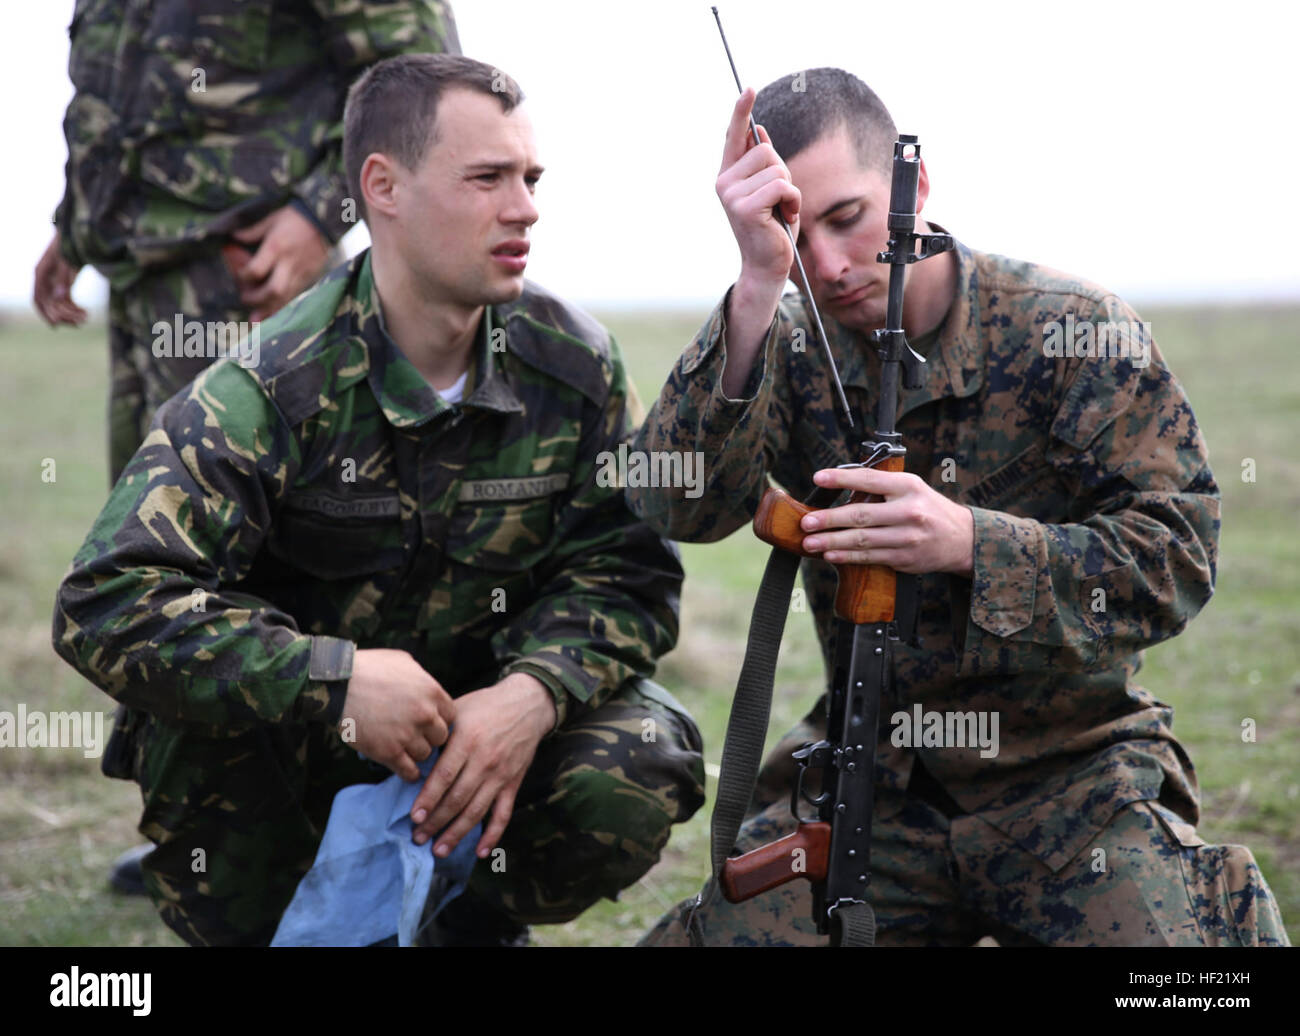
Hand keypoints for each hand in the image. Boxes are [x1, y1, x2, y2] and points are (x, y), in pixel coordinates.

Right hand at [33, 232, 86, 326]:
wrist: (78, 234)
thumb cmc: (70, 244)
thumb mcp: (68, 260)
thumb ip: (64, 278)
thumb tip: (59, 298)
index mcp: (41, 273)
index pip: (38, 298)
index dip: (45, 313)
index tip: (56, 324)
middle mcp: (45, 279)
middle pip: (49, 304)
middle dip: (63, 315)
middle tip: (80, 322)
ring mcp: (54, 282)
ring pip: (58, 305)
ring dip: (71, 314)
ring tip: (86, 318)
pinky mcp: (64, 284)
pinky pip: (66, 301)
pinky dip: (75, 308)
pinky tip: (86, 313)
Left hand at [229, 205, 330, 320]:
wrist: (326, 221)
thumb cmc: (296, 217)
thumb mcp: (272, 219)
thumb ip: (252, 231)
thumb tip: (234, 237)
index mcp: (276, 248)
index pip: (256, 270)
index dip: (244, 277)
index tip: (240, 276)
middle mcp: (289, 264)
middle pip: (273, 290)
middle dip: (257, 299)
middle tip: (246, 299)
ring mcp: (301, 273)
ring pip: (286, 298)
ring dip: (270, 309)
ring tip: (257, 318)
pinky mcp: (310, 277)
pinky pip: (296, 296)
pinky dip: (284, 306)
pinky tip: (275, 314)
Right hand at [340, 648, 455, 780]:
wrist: (338, 684)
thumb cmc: (368, 667)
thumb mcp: (403, 662)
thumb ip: (421, 677)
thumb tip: (428, 689)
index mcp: (432, 692)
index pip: (451, 715)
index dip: (440, 719)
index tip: (429, 722)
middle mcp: (424, 715)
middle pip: (441, 737)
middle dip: (430, 737)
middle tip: (417, 736)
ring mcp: (407, 735)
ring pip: (425, 755)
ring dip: (416, 753)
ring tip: (405, 749)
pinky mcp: (388, 752)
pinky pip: (409, 771)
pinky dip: (409, 772)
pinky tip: (405, 769)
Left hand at [408, 671, 556, 860]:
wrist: (527, 705)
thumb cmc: (485, 706)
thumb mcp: (458, 710)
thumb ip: (437, 733)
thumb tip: (410, 752)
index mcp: (467, 741)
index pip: (445, 776)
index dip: (428, 799)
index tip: (414, 817)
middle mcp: (484, 761)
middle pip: (458, 799)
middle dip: (436, 822)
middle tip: (418, 838)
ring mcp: (501, 775)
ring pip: (477, 811)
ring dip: (457, 833)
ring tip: (439, 850)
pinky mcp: (513, 783)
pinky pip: (503, 813)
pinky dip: (493, 835)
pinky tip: (480, 852)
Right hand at [716, 88, 799, 293]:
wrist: (767, 266)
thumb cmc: (772, 229)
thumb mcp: (770, 191)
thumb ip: (764, 165)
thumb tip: (760, 131)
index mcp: (729, 176)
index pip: (734, 136)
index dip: (741, 112)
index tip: (749, 89)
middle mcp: (725, 182)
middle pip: (765, 150)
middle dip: (782, 172)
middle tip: (779, 200)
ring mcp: (732, 194)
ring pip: (776, 168)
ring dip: (789, 189)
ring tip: (781, 210)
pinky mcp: (745, 207)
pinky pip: (782, 185)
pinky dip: (792, 200)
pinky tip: (785, 216)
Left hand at [800, 466, 974, 576]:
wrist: (962, 538)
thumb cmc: (928, 508)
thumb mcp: (911, 487)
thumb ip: (881, 485)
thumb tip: (840, 484)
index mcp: (908, 487)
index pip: (870, 480)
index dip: (842, 478)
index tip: (818, 477)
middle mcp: (908, 511)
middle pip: (862, 515)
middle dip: (829, 519)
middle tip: (806, 522)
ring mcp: (907, 537)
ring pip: (863, 540)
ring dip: (832, 542)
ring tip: (810, 542)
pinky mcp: (904, 558)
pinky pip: (870, 558)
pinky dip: (847, 557)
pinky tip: (830, 554)